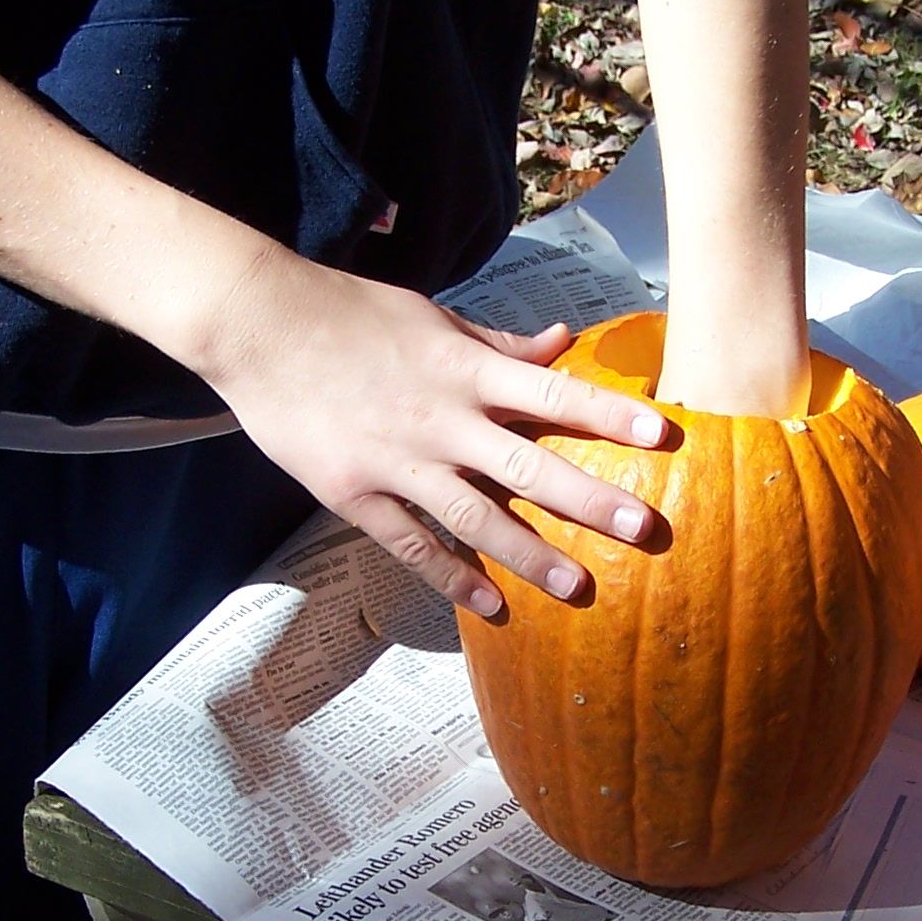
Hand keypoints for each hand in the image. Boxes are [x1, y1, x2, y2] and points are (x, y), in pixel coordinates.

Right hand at [201, 262, 669, 615]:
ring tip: (580, 588)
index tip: (664, 435)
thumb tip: (563, 342)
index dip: (611, 415)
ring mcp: (397, 462)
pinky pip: (411, 543)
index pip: (554, 394)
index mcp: (465, 370)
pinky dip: (451, 577)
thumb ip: (499, 344)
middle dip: (591, 500)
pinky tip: (491, 607)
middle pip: (528, 467)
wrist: (257, 324)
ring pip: (475, 517)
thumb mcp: (433, 318)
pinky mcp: (354, 493)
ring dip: (531, 555)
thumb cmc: (351, 313)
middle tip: (647, 530)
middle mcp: (440, 419)